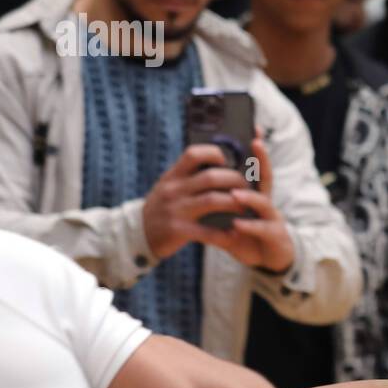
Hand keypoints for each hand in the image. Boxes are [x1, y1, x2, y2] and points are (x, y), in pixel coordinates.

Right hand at [142, 133, 294, 272]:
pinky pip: (207, 231)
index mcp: (173, 176)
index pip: (194, 154)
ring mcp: (176, 210)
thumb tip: (220, 160)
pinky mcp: (179, 231)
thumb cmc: (163, 207)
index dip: (214, 153)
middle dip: (235, 180)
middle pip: (211, 177)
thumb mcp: (169, 186)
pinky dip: (224, 233)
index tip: (227, 160)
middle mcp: (174, 190)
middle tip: (249, 186)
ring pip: (213, 200)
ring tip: (247, 207)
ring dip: (235, 202)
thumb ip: (189, 175)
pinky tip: (235, 233)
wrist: (138, 234)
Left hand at [204, 132, 295, 273]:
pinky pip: (262, 230)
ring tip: (235, 193)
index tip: (253, 128)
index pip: (255, 167)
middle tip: (256, 143)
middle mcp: (265, 202)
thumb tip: (201, 177)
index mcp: (254, 193)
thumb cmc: (248, 233)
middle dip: (262, 160)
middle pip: (266, 177)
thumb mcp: (233, 214)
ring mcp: (272, 218)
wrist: (268, 258)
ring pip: (263, 203)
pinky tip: (238, 224)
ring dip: (249, 197)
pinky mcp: (274, 236)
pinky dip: (250, 226)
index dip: (255, 149)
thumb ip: (221, 199)